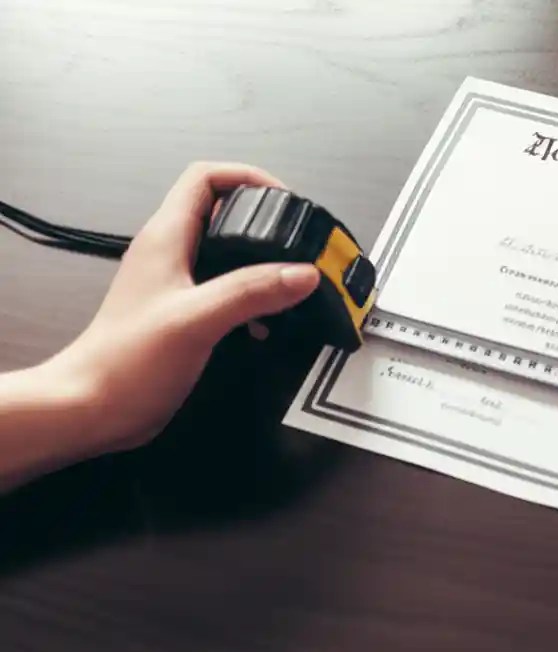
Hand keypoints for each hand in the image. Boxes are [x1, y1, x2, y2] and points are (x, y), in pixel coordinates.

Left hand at [40, 162, 319, 457]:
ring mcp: (175, 284)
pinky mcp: (182, 313)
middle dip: (265, 222)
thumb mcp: (197, 319)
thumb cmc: (125, 361)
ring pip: (226, 253)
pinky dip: (251, 298)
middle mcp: (170, 254)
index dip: (248, 177)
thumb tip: (302, 272)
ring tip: (289, 283)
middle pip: (223, 213)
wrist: (93, 407)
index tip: (285, 199)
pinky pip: (224, 290)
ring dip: (261, 264)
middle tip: (296, 241)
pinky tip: (266, 323)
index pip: (206, 178)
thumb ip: (252, 291)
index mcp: (166, 238)